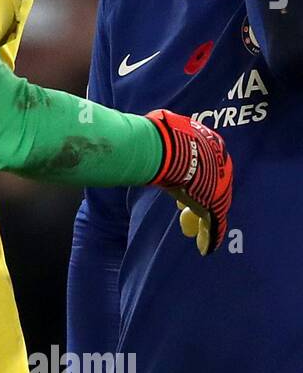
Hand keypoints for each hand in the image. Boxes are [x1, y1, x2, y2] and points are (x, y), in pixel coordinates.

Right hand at [147, 110, 232, 253]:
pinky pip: (215, 223)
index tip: (185, 185)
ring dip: (203, 220)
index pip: (208, 163)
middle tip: (186, 211)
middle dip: (200, 199)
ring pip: (214, 206)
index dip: (196, 176)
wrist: (165, 149)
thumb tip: (152, 125)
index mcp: (212, 142)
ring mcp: (218, 184)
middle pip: (213, 186)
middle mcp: (220, 163)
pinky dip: (210, 236)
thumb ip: (165, 134)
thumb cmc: (159, 137)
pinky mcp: (214, 204)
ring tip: (194, 233)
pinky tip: (205, 248)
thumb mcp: (164, 131)